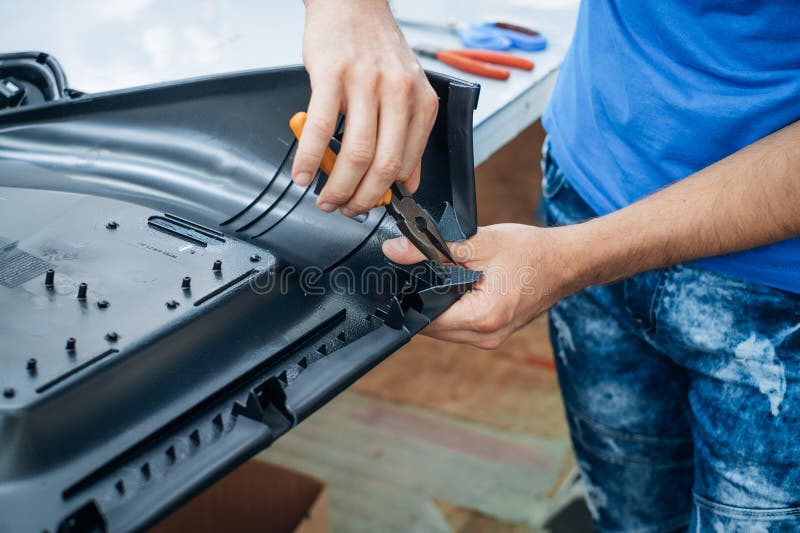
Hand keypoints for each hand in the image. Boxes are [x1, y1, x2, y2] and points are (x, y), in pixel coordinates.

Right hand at [295, 0, 438, 216]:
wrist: (352, 2)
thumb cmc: (375, 47)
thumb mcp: (406, 90)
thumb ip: (410, 136)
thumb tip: (410, 180)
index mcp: (419, 101)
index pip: (407, 163)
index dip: (385, 194)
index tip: (370, 206)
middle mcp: (398, 92)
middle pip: (382, 165)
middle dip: (361, 198)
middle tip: (344, 209)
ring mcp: (365, 83)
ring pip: (354, 153)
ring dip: (336, 186)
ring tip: (324, 198)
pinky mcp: (332, 74)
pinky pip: (320, 127)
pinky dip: (309, 158)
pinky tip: (302, 173)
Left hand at [382, 224, 582, 348]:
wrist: (566, 262)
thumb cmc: (531, 252)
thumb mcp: (479, 243)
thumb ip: (433, 249)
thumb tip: (394, 251)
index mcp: (483, 317)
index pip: (426, 318)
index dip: (410, 298)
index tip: (403, 278)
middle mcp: (487, 336)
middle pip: (433, 327)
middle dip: (424, 301)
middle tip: (426, 271)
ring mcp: (492, 339)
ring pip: (446, 329)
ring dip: (440, 305)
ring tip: (450, 276)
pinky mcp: (494, 334)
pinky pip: (461, 327)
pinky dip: (454, 308)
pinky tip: (461, 286)